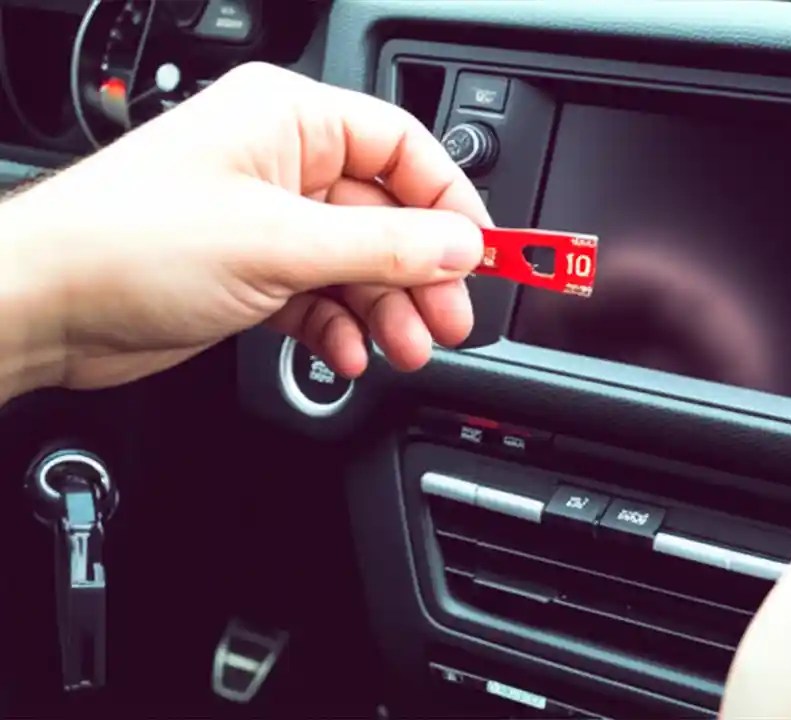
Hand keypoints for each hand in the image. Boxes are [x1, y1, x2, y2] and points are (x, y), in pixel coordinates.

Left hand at [0, 62, 488, 399]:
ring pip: (356, 263)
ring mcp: (266, 220)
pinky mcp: (250, 271)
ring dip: (385, 310)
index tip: (486, 252)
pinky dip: (339, 328)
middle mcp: (282, 164)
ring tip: (405, 347)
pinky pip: (319, 296)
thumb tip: (460, 245)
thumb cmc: (129, 242)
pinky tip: (349, 354)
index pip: (404, 147)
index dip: (451, 202)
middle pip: (386, 215)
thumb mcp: (282, 243)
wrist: (43, 305)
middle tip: (450, 318)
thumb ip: (385, 247)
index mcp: (291, 121)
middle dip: (422, 272)